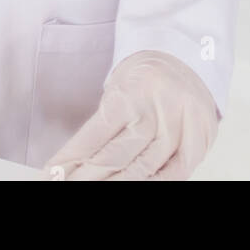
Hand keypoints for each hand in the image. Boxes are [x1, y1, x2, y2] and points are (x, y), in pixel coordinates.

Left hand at [43, 50, 218, 180]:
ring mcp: (178, 126)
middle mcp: (155, 109)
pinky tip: (137, 186)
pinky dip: (153, 184)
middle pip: (115, 157)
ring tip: (94, 188)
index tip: (52, 173)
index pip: (93, 136)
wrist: (188, 60)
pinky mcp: (197, 140)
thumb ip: (102, 128)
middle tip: (69, 185)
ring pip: (143, 169)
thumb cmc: (146, 80)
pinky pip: (173, 174)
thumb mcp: (119, 90)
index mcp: (130, 92)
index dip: (71, 160)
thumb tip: (70, 165)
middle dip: (88, 178)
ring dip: (116, 184)